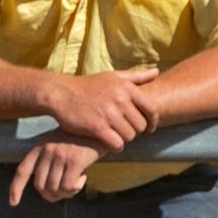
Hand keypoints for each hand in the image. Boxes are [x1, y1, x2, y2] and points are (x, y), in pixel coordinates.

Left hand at [8, 134, 106, 205]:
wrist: (101, 127)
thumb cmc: (81, 139)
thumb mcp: (59, 144)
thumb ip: (49, 162)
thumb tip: (47, 190)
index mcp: (40, 147)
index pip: (22, 170)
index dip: (16, 188)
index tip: (13, 203)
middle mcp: (47, 150)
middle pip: (40, 186)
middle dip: (52, 195)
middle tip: (67, 191)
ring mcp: (60, 155)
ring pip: (55, 189)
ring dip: (66, 193)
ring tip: (76, 182)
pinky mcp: (75, 160)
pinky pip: (69, 186)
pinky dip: (76, 188)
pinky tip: (84, 176)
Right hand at [36, 67, 163, 150]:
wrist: (60, 93)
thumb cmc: (88, 85)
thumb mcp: (112, 76)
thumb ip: (136, 76)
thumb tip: (157, 71)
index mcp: (126, 88)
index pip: (152, 109)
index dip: (153, 121)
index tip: (149, 127)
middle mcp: (119, 100)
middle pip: (140, 126)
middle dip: (134, 131)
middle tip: (125, 131)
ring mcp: (108, 114)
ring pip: (129, 136)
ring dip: (124, 139)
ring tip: (116, 136)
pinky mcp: (96, 127)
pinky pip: (116, 144)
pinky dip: (116, 147)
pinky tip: (110, 143)